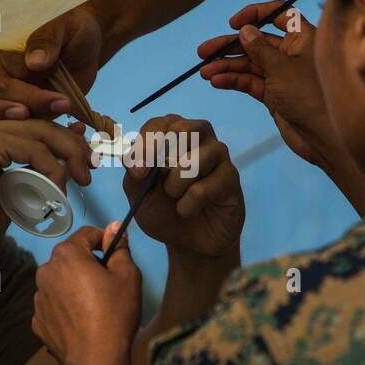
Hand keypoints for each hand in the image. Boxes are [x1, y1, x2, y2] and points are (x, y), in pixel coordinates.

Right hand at [0, 5, 104, 119]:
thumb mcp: (64, 26)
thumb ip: (47, 38)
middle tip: (62, 106)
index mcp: (1, 47)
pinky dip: (41, 132)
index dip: (27, 86)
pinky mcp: (21, 108)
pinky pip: (21, 125)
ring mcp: (7, 92)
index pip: (3, 73)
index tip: (55, 94)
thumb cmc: (71, 29)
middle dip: (30, 103)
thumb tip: (34, 61)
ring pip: (3, 113)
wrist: (83, 45)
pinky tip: (68, 128)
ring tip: (64, 114)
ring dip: (33, 121)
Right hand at [0, 112, 92, 256]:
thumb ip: (32, 163)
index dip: (54, 120)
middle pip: (34, 116)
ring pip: (39, 130)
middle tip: (90, 163)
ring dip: (68, 154)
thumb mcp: (8, 183)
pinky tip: (57, 188)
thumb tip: (67, 146)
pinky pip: (33, 149)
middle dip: (69, 139)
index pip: (21, 108)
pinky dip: (52, 169)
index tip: (79, 138)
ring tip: (82, 177)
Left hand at [33, 225, 141, 364]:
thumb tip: (115, 226)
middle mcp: (46, 270)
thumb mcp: (127, 275)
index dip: (104, 241)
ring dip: (74, 286)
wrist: (95, 359)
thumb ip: (119, 247)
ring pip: (60, 282)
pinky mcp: (37, 320)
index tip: (116, 256)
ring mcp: (38, 297)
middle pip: (70, 258)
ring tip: (93, 307)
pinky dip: (65, 307)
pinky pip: (54, 304)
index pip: (87, 234)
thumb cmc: (115, 311)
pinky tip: (80, 322)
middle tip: (107, 284)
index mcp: (67, 254)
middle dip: (87, 264)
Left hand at [125, 115, 242, 258]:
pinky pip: (204, 187)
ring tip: (175, 198)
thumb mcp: (138, 195)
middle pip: (181, 129)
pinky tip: (189, 210)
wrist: (189, 240)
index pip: (158, 124)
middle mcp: (197, 137)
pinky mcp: (231, 176)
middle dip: (161, 158)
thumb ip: (133, 175)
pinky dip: (189, 203)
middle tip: (152, 179)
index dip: (146, 144)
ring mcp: (217, 154)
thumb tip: (132, 160)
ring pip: (193, 160)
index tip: (137, 171)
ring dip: (175, 185)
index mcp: (171, 134)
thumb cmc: (163, 210)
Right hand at [198, 1, 337, 167]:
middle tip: (203, 51)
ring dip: (226, 66)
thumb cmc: (310, 97)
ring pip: (249, 64)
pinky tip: (216, 81)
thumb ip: (259, 48)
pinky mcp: (274, 95)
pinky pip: (250, 82)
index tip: (234, 23)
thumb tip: (245, 30)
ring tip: (204, 72)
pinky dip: (233, 81)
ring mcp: (282, 75)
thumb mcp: (281, 68)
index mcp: (302, 38)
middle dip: (229, 46)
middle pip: (257, 41)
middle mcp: (292, 53)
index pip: (280, 14)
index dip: (256, 14)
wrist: (323, 137)